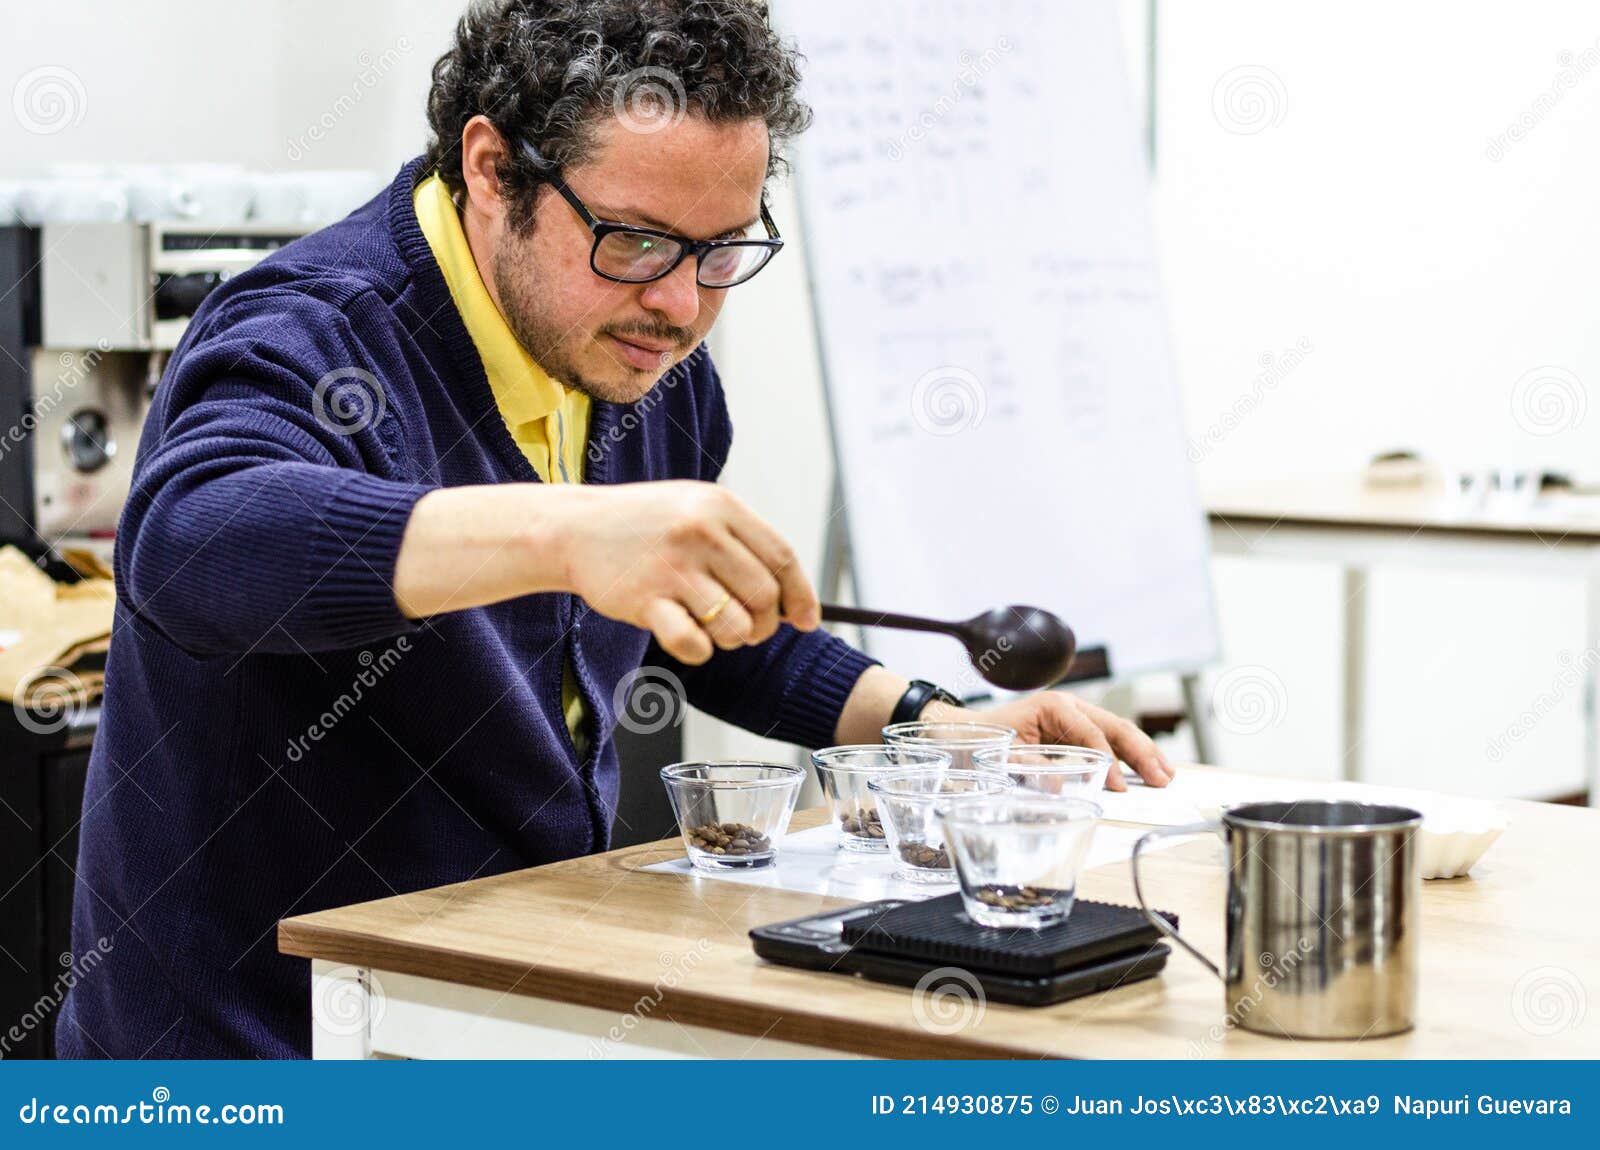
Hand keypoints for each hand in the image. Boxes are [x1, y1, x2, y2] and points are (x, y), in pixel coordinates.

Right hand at [556, 481, 819, 664]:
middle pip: (764, 597)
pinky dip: (699, 650)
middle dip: (765, 624)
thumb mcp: (698, 511)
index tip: (807, 621)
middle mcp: (701, 533)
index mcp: (721, 507)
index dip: (801, 596)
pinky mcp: (645, 600)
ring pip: (736, 627)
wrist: (574, 528)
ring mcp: (672, 567)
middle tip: (748, 628)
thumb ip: (744, 545)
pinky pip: (695, 645)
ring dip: (732, 639)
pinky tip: (686, 636)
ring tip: (711, 626)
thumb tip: (793, 601)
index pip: (782, 558)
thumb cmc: (646, 525)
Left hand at [930, 693, 1173, 789]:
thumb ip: (1030, 768)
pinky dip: (1128, 757)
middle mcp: (1068, 708)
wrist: (958, 733)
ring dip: (1142, 754)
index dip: (1106, 761)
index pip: (1091, 734)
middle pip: (1114, 728)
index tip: (1119, 786)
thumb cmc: (978, 740)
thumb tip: (1059, 786)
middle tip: (1162, 778)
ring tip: (1166, 775)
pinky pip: (1107, 743)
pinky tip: (1145, 771)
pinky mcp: (1073, 733)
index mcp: (1054, 706)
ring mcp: (1073, 719)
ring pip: (1117, 733)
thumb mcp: (1000, 754)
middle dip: (1141, 752)